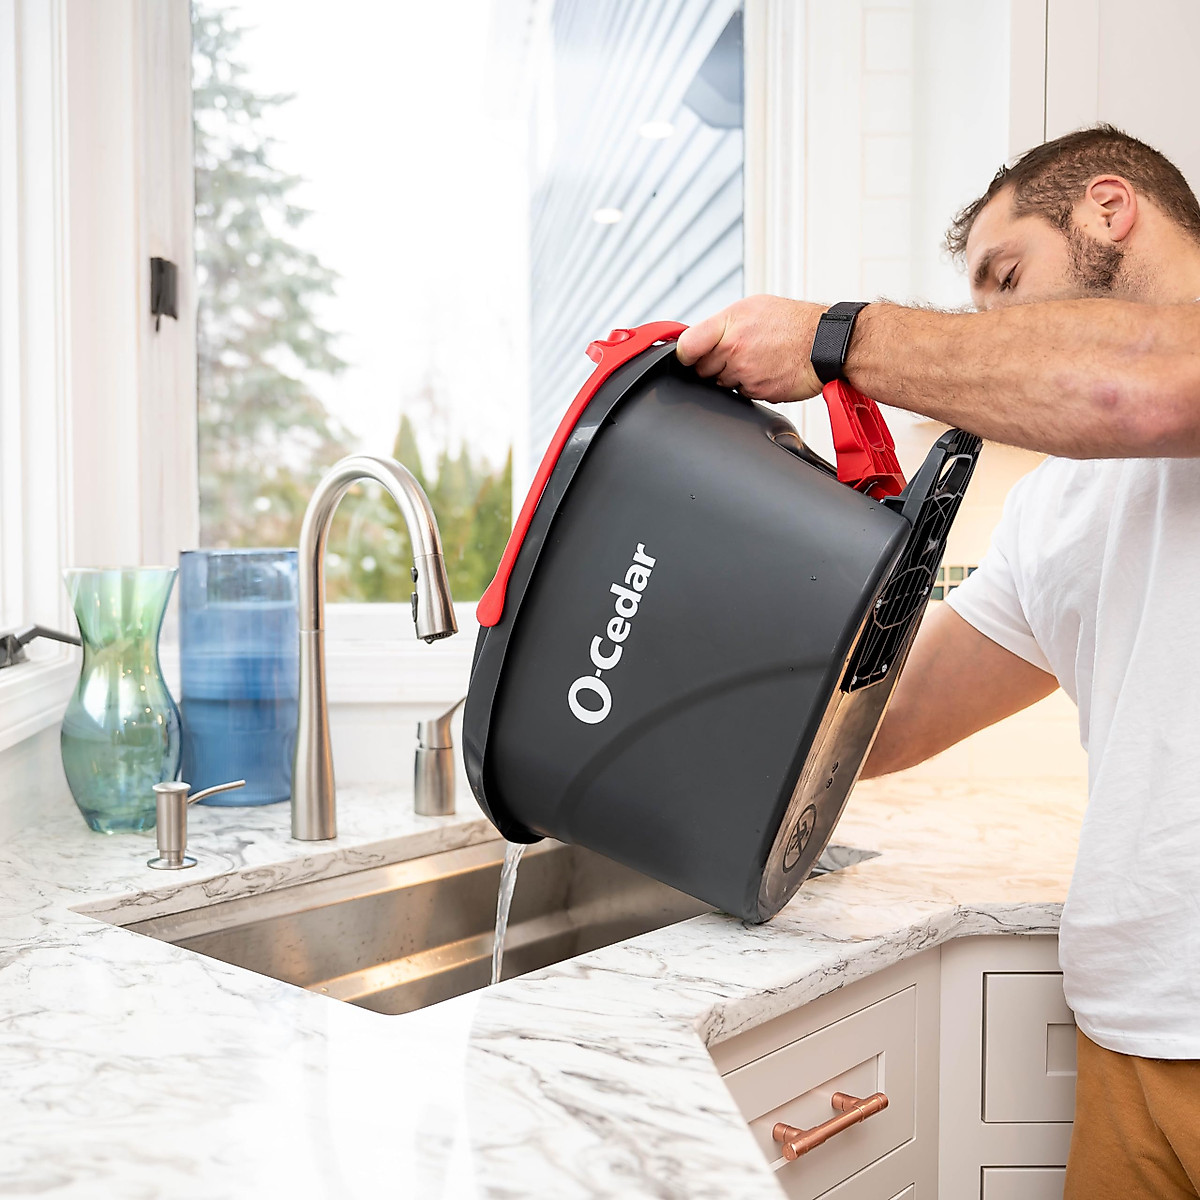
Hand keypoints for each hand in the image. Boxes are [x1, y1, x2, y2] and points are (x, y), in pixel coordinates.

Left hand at [675, 295, 827, 401]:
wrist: (825, 343)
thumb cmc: (794, 323)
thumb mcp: (755, 307)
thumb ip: (725, 324)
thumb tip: (703, 337)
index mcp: (730, 324)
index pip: (687, 346)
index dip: (685, 354)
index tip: (687, 356)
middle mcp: (734, 349)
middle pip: (702, 369)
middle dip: (713, 364)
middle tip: (737, 353)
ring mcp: (744, 373)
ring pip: (722, 383)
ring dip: (733, 376)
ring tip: (757, 359)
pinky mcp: (757, 391)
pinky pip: (742, 393)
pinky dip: (751, 386)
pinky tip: (767, 371)